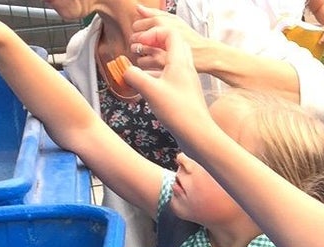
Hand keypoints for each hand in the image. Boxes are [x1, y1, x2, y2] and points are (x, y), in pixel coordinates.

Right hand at [122, 27, 213, 152]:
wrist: (198, 135)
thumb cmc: (179, 112)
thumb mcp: (151, 90)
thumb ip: (134, 76)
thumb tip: (125, 70)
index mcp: (180, 62)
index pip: (170, 34)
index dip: (152, 33)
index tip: (138, 42)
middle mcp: (185, 68)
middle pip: (171, 45)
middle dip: (153, 43)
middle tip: (138, 48)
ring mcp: (185, 81)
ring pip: (170, 61)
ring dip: (154, 59)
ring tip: (138, 63)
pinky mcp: (183, 94)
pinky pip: (169, 76)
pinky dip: (156, 74)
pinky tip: (145, 83)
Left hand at [131, 5, 208, 72]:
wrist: (204, 54)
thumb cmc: (190, 38)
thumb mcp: (174, 20)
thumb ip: (154, 13)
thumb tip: (138, 8)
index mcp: (160, 21)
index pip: (136, 25)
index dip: (140, 31)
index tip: (147, 35)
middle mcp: (157, 33)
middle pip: (134, 37)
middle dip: (138, 42)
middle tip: (149, 45)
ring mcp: (157, 47)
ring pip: (136, 50)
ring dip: (140, 52)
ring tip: (151, 53)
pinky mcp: (159, 62)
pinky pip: (142, 62)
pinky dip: (145, 62)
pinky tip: (154, 61)